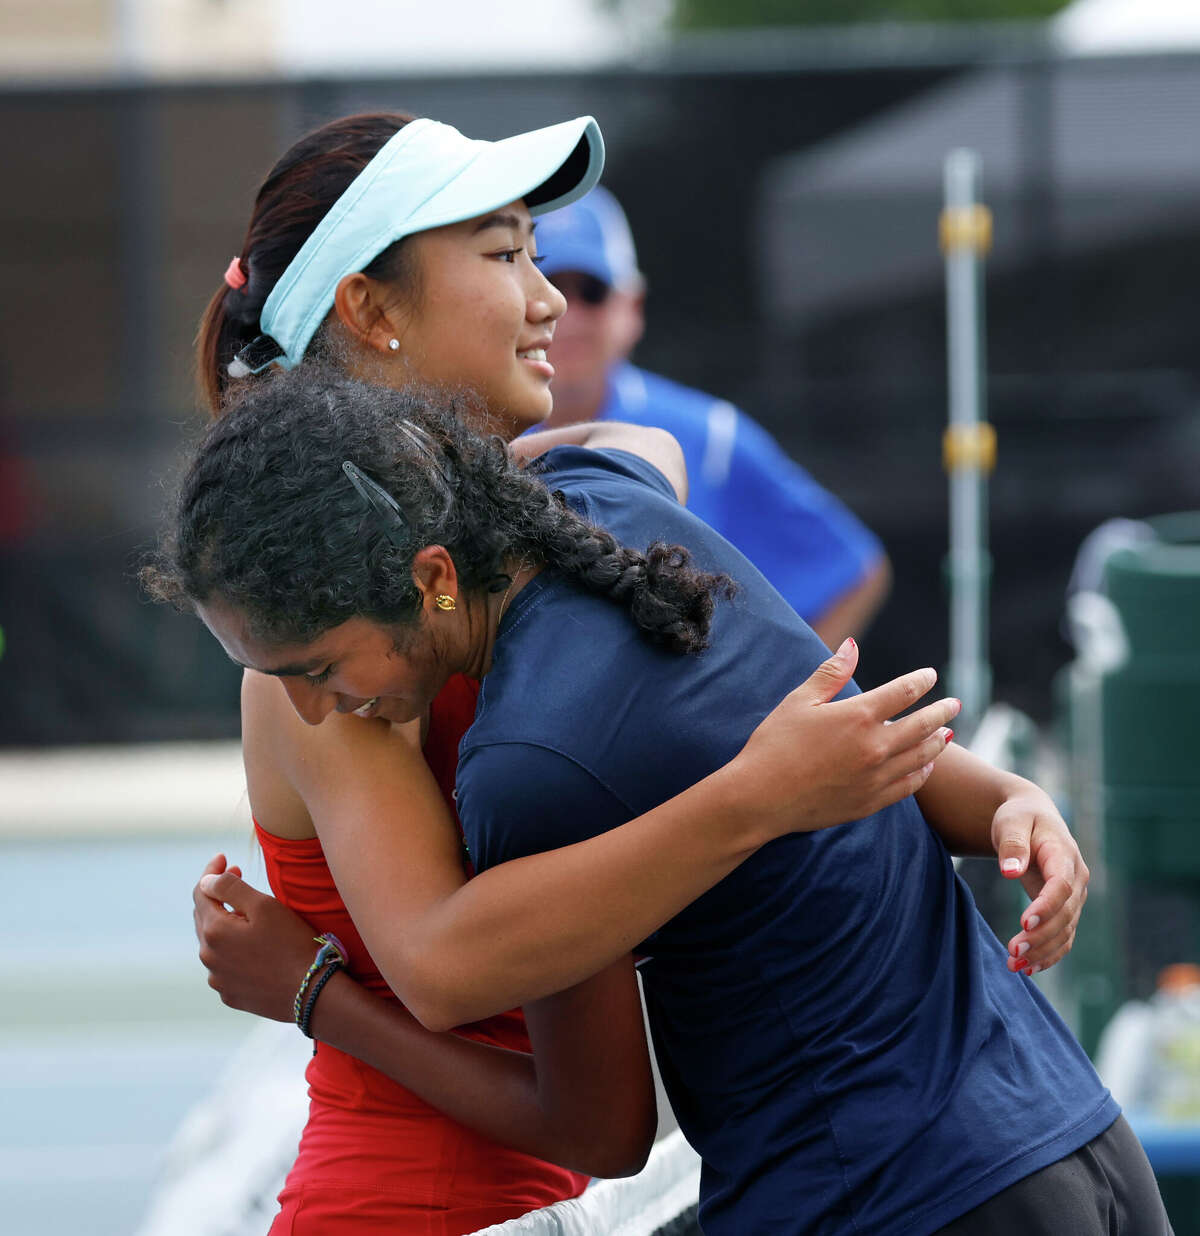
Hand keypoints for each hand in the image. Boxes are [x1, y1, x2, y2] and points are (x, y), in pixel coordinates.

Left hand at [193, 854, 319, 1020]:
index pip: (201, 892)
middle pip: (204, 916)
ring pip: (214, 942)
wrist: (311, 992)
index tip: (224, 858)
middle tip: (237, 874)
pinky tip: (252, 944)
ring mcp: (218, 979)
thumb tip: (205, 881)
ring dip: (225, 922)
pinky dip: (232, 948)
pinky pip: (224, 964)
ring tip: (248, 911)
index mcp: (213, 931)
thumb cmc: (292, 944)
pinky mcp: (230, 994)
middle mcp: (208, 957)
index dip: (211, 872)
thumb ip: (230, 888)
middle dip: (218, 894)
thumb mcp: (264, 906)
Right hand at [734, 638, 958, 838]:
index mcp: (858, 716)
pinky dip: (922, 774)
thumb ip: (831, 673)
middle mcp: (875, 747)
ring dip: (937, 743)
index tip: (930, 675)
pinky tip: (926, 767)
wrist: (760, 798)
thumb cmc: (773, 744)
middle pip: (922, 725)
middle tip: (955, 704)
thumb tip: (852, 645)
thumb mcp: (799, 701)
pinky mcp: (870, 802)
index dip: (920, 681)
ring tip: (946, 734)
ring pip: (921, 757)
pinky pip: (908, 787)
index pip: (903, 692)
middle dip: (941, 711)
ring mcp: (876, 778)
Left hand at [991, 797, 1088, 975]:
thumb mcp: (1010, 821)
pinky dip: (1049, 954)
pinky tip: (1029, 968)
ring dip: (1043, 951)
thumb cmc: (1018, 817)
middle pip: (1065, 915)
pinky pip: (1063, 936)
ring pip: (1065, 931)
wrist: (1030, 817)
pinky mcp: (1064, 908)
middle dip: (1041, 937)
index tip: (1025, 924)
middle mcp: (1075, 879)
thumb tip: (1010, 870)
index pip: (1062, 886)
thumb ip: (1012, 844)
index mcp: (1064, 855)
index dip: (1046, 907)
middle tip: (1013, 952)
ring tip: (1014, 966)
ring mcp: (1073, 897)